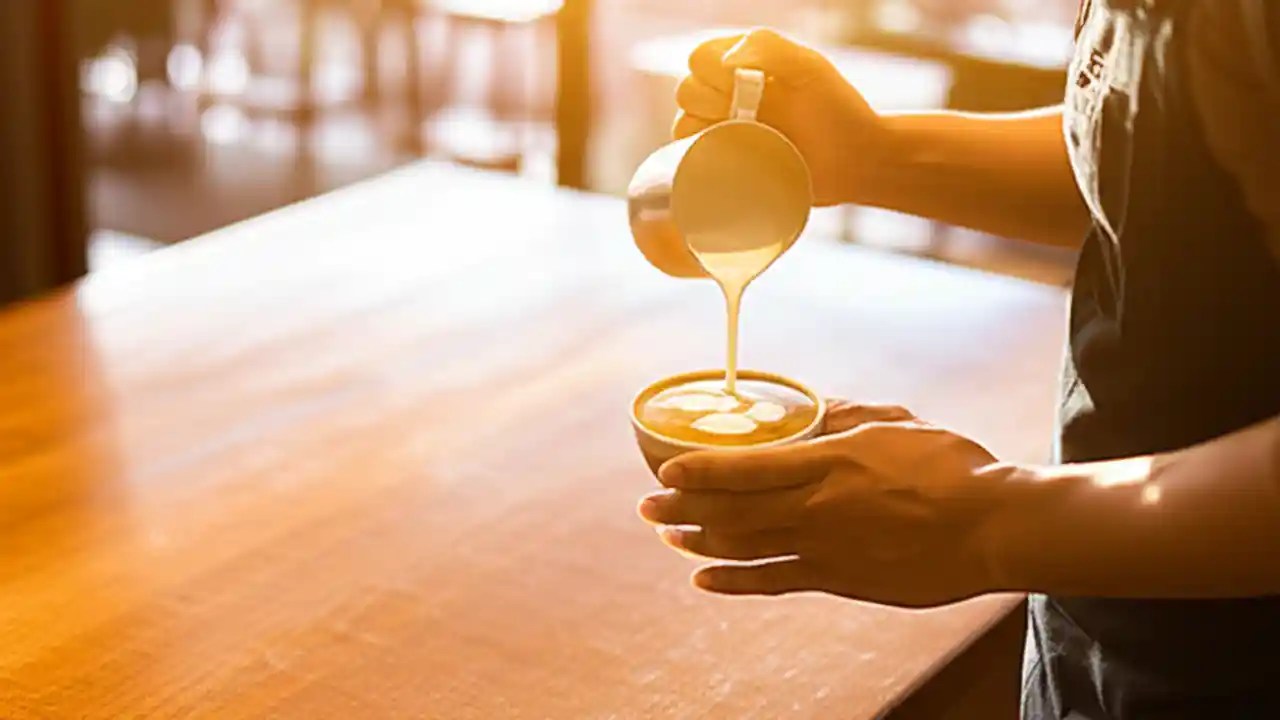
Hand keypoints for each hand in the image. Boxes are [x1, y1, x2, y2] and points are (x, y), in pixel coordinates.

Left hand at [637, 402, 1014, 607]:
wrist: (992, 527)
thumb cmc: (952, 466)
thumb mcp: (894, 423)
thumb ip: (844, 415)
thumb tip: (808, 405)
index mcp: (829, 462)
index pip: (745, 467)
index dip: (698, 470)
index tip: (664, 469)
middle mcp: (817, 508)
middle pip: (731, 511)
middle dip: (681, 509)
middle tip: (645, 507)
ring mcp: (825, 549)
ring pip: (744, 548)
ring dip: (697, 543)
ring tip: (666, 536)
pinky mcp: (839, 580)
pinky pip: (773, 583)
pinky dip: (733, 582)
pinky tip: (703, 580)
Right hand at [675, 29, 887, 206]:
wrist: (856, 161)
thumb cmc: (837, 110)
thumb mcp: (807, 68)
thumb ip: (767, 47)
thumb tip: (723, 62)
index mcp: (743, 66)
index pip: (699, 58)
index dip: (713, 71)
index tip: (746, 84)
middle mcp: (729, 97)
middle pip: (686, 91)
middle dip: (711, 101)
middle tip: (751, 114)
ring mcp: (727, 133)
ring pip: (684, 127)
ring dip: (703, 132)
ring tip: (744, 139)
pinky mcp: (729, 166)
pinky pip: (692, 161)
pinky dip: (697, 159)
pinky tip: (726, 158)